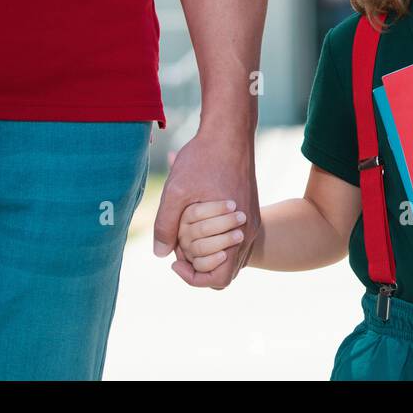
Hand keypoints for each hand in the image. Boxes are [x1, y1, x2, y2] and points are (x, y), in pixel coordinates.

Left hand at [153, 122, 258, 288]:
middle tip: (180, 247)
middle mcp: (248, 231)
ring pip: (231, 256)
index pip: (218, 280)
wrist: (230, 132)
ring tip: (187, 236)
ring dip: (209, 252)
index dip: (193, 277)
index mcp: (235, 231)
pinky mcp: (251, 210)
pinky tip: (200, 222)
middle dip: (200, 265)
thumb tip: (160, 253)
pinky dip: (218, 240)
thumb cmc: (204, 158)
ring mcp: (252, 221)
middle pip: (225, 271)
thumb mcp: (176, 190)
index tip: (175, 261)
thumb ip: (165, 224)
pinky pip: (236, 239)